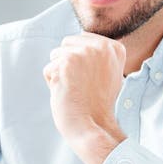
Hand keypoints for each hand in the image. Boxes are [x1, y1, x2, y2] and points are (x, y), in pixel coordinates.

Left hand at [43, 34, 126, 163]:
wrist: (92, 125)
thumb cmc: (97, 104)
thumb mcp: (109, 73)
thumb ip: (99, 54)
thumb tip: (82, 37)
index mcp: (114, 48)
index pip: (81, 39)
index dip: (80, 63)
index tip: (91, 80)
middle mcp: (102, 47)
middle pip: (67, 44)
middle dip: (68, 64)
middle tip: (82, 85)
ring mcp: (85, 53)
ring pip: (55, 56)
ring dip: (59, 73)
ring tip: (75, 89)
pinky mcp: (67, 62)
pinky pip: (48, 69)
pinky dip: (52, 83)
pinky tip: (66, 93)